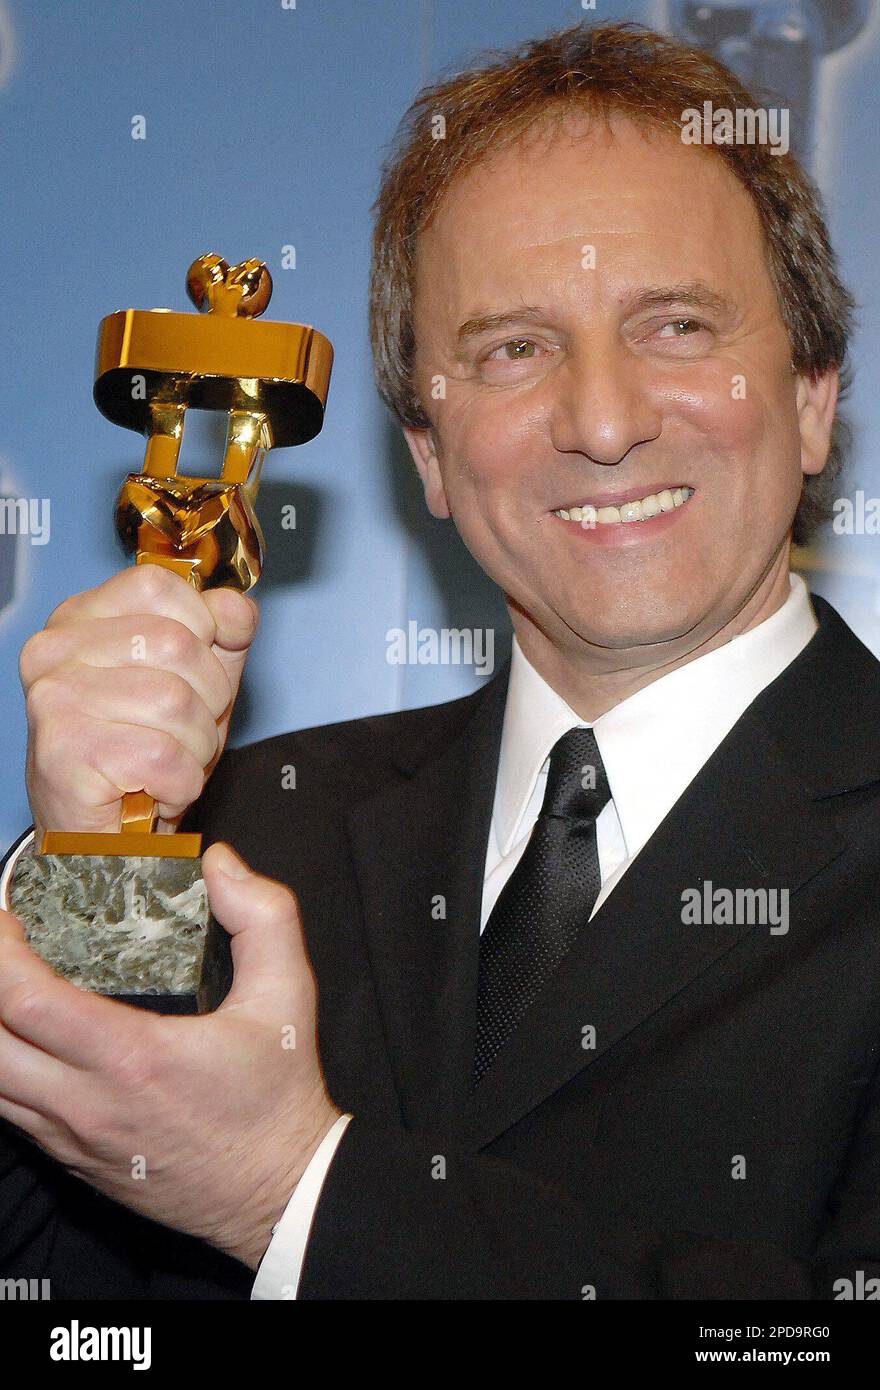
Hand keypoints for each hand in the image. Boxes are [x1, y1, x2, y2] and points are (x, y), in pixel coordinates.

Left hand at [0, 844, 342, 1269]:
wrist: (280, 1192)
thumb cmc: (278, 1096)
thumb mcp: (289, 993)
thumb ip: (262, 914)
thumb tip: (219, 864)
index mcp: (133, 1057)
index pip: (27, 1003)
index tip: (6, 920)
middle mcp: (88, 1103)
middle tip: (4, 947)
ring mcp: (72, 1138)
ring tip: (10, 986)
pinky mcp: (71, 1160)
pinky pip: (9, 1113)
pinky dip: (3, 1068)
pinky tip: (23, 1037)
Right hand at [19, 565, 258, 842]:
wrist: (102, 837)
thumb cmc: (144, 756)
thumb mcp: (197, 682)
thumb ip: (223, 636)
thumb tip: (235, 607)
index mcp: (81, 618)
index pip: (160, 585)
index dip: (202, 629)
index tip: (194, 673)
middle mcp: (55, 650)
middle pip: (178, 644)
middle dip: (207, 700)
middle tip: (180, 733)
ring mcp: (55, 699)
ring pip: (176, 702)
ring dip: (195, 748)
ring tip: (168, 764)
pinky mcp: (65, 751)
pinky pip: (164, 756)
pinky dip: (180, 783)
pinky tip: (155, 789)